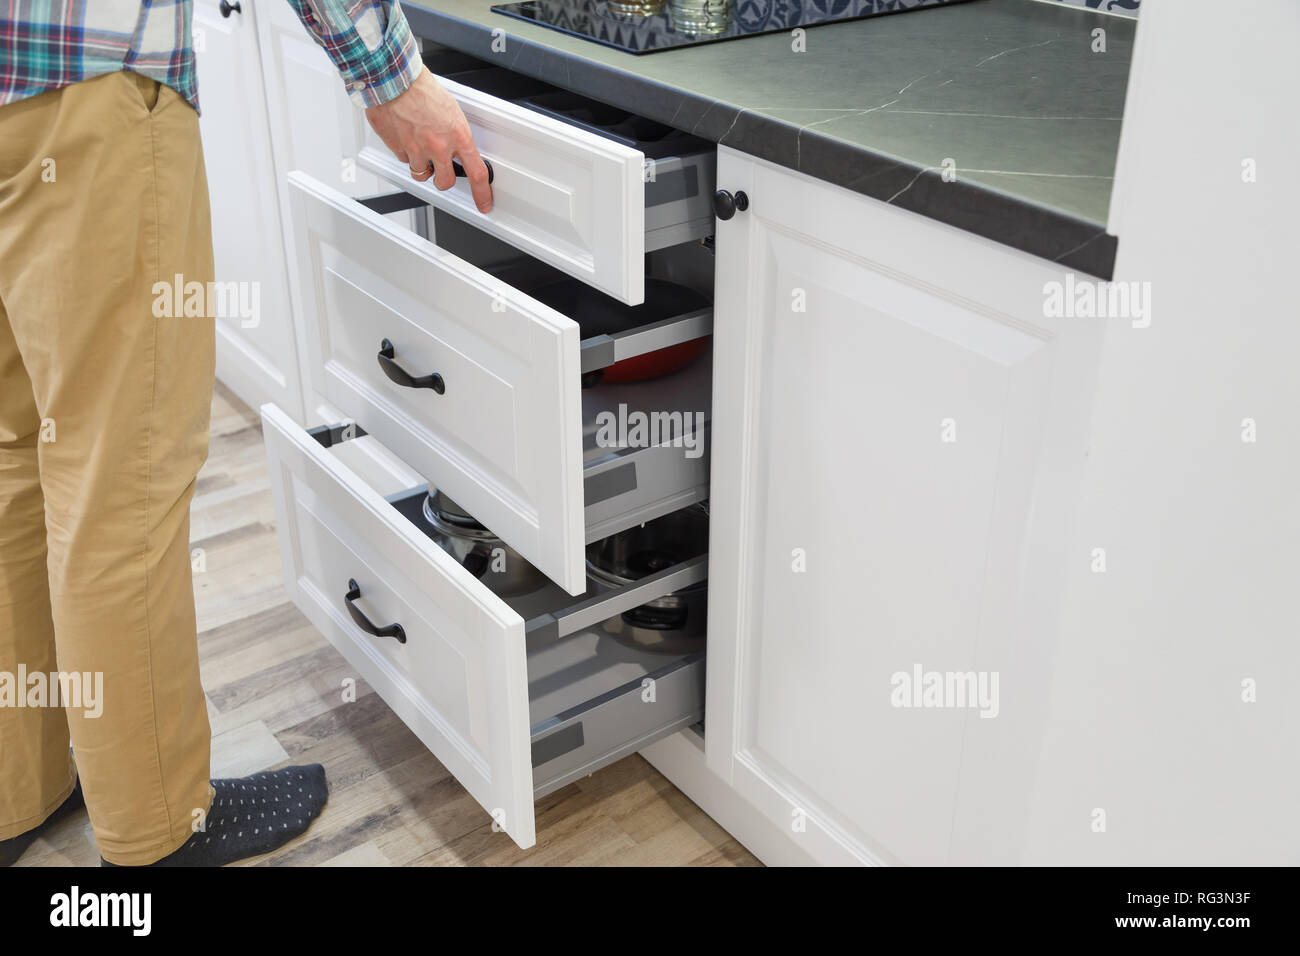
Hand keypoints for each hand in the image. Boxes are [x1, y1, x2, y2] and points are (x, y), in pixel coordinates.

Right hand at [365, 65, 492, 212]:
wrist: (395, 80)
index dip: (481, 193)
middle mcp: (439, 146)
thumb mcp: (451, 110)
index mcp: (458, 135)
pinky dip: (405, 151)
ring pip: (421, 173)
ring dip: (421, 165)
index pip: (476, 173)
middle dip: (443, 179)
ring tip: (418, 144)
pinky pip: (404, 159)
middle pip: (445, 182)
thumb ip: (455, 134)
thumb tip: (458, 146)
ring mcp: (418, 150)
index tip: (483, 203)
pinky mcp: (399, 149)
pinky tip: (405, 134)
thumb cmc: (422, 89)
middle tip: (440, 169)